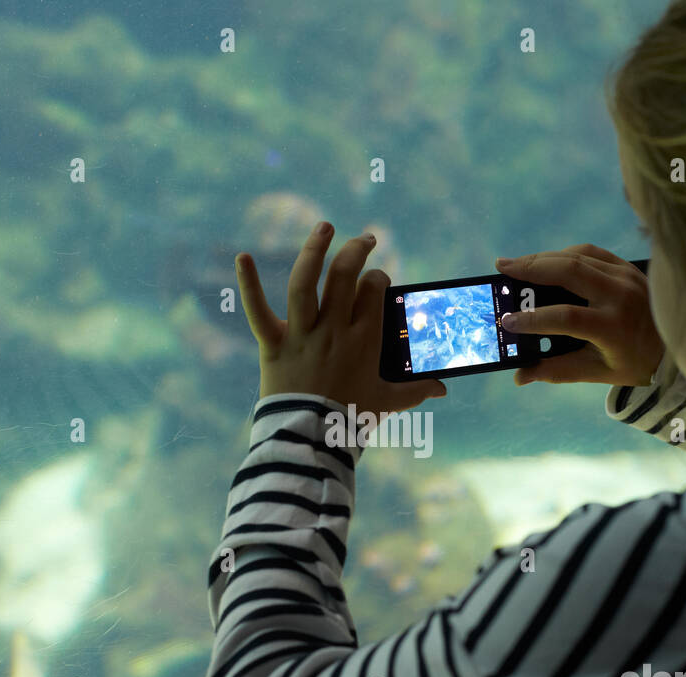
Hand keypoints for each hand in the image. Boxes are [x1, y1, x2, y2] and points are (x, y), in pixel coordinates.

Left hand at [237, 222, 445, 416]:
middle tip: (364, 240)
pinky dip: (247, 284)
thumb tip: (443, 388)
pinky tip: (242, 256)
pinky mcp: (272, 345)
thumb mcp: (388, 402)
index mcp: (363, 340)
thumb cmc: (351, 420)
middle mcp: (333, 330)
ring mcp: (301, 335)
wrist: (310, 441)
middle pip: (344, 276)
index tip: (376, 281)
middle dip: (356, 251)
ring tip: (325, 227)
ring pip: (304, 283)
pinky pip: (258, 311)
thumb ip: (416, 390)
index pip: (374, 290)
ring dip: (314, 250)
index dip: (378, 278)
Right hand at [495, 244, 663, 386]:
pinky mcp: (627, 266)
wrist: (673, 345)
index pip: (567, 317)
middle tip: (502, 268)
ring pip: (578, 256)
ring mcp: (626, 276)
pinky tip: (546, 262)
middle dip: (532, 268)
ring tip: (516, 265)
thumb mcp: (596, 373)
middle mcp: (621, 296)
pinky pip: (591, 252)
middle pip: (570, 271)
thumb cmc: (632, 362)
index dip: (533, 318)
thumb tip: (519, 376)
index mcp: (614, 328)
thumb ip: (556, 371)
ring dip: (543, 258)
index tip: (507, 321)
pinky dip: (564, 254)